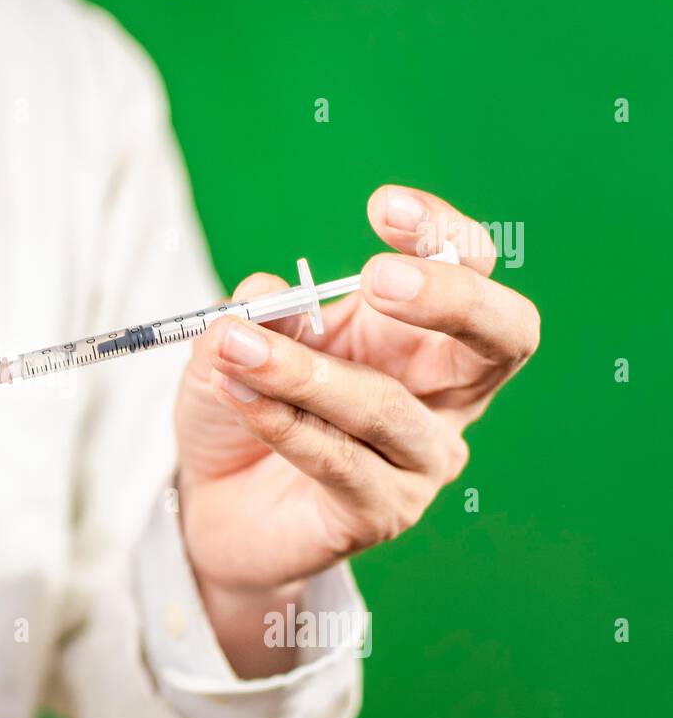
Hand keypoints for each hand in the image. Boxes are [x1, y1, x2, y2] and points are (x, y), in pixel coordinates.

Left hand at [174, 185, 539, 672]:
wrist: (212, 500)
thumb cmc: (243, 406)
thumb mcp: (236, 342)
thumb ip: (257, 313)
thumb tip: (266, 291)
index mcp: (419, 331)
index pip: (470, 267)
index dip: (441, 232)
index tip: (383, 206)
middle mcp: (443, 393)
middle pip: (504, 337)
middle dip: (451, 297)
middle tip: (375, 279)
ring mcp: (420, 457)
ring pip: (385, 405)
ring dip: (304, 372)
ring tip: (235, 347)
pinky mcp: (382, 510)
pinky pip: (338, 460)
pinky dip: (281, 421)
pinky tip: (236, 392)